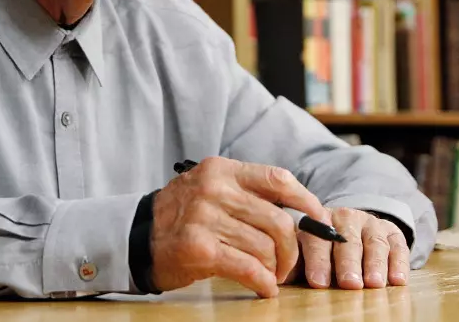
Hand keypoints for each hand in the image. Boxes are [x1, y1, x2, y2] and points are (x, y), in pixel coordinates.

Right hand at [149, 156, 325, 297]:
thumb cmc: (183, 215)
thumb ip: (248, 194)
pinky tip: (263, 287)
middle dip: (292, 248)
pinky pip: (247, 268)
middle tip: (289, 264)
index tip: (320, 219)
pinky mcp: (199, 248)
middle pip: (278, 220)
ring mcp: (204, 218)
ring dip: (275, 268)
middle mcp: (213, 189)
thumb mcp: (211, 189)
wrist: (138, 236)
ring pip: (265, 247)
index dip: (306, 201)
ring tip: (270, 275)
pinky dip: (262, 282)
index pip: (277, 179)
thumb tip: (301, 212)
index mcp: (221, 170)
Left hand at [297, 208, 409, 289]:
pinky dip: (399, 262)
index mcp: (317, 220)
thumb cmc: (321, 250)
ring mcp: (370, 222)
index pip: (316, 238)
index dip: (317, 260)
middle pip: (347, 240)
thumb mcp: (304, 251)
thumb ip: (294, 263)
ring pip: (373, 241)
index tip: (318, 282)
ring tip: (374, 283)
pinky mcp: (391, 231)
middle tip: (349, 283)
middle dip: (347, 262)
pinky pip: (398, 244)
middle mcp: (344, 217)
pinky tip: (398, 279)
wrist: (350, 229)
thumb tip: (276, 279)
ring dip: (374, 263)